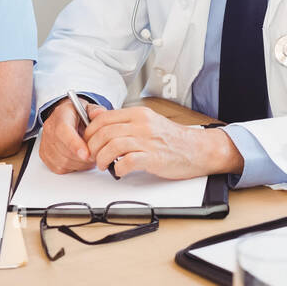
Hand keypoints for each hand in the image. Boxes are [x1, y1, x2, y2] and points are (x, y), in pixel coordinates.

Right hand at [39, 99, 97, 173]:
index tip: (86, 153)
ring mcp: (46, 144)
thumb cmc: (76, 113)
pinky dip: (74, 166)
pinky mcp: (45, 156)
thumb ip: (95, 110)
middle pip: (65, 150)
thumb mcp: (88, 107)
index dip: (74, 144)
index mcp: (60, 116)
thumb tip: (99, 114)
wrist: (64, 116)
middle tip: (97, 152)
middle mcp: (50, 130)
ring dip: (81, 162)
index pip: (63, 131)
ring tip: (90, 154)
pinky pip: (61, 168)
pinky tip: (80, 158)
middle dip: (84, 156)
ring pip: (64, 161)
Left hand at [83, 106, 238, 179]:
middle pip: (104, 133)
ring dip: (103, 159)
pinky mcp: (153, 158)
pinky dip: (119, 169)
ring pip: (112, 147)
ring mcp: (148, 141)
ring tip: (104, 165)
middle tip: (94, 156)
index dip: (90, 132)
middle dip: (93, 148)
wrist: (197, 149)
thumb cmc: (172, 138)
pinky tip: (120, 171)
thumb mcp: (146, 121)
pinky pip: (127, 162)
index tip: (88, 142)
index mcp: (138, 114)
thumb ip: (122, 119)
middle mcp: (142, 124)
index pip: (103, 118)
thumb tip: (96, 116)